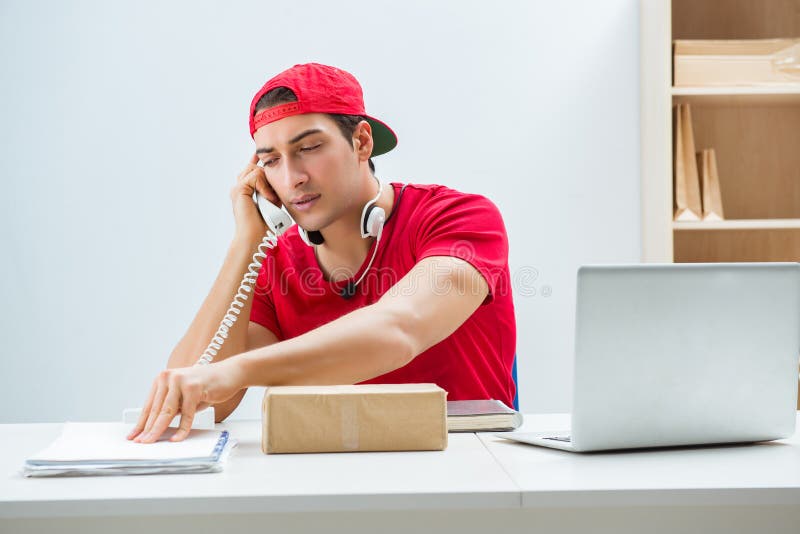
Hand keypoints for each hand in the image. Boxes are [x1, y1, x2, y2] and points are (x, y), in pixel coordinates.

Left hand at [126, 359, 243, 442]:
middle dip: (148, 429)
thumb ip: (172, 408)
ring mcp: (181, 381)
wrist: (229, 372)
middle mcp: (169, 377)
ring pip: (167, 412)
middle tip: (141, 442)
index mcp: (163, 378)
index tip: (134, 435)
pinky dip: (182, 428)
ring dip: (158, 429)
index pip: (149, 405)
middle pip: (156, 409)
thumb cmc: (207, 385)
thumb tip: (157, 428)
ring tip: (152, 441)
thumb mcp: (184, 396)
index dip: (141, 423)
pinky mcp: (194, 387)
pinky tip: (176, 438)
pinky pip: (187, 413)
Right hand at [231, 153, 280, 239]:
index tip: (260, 153)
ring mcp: (237, 189)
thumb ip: (272, 190)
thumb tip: (277, 181)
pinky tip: (268, 198)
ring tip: (271, 199)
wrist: (255, 236)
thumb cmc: (264, 224)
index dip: (256, 161)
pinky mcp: (239, 190)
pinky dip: (265, 187)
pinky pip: (255, 177)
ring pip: (255, 170)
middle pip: (253, 167)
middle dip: (266, 174)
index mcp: (244, 192)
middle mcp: (238, 189)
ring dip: (267, 182)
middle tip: (273, 194)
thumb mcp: (272, 203)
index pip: (249, 170)